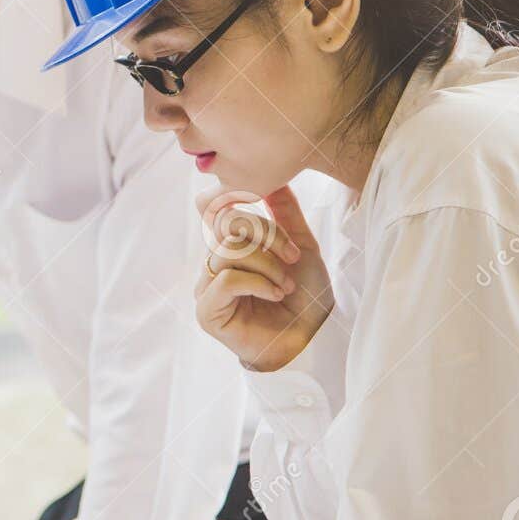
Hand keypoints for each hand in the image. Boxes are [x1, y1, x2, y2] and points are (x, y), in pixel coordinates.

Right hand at [194, 185, 334, 372]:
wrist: (312, 340)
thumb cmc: (305, 298)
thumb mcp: (301, 246)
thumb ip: (284, 213)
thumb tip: (274, 179)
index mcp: (230, 247)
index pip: (217, 208)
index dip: (233, 198)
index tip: (263, 201)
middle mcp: (213, 264)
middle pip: (226, 226)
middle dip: (267, 236)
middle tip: (293, 259)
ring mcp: (206, 287)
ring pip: (229, 251)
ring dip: (268, 266)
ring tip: (286, 285)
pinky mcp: (207, 310)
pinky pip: (227, 279)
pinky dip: (258, 283)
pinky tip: (275, 294)